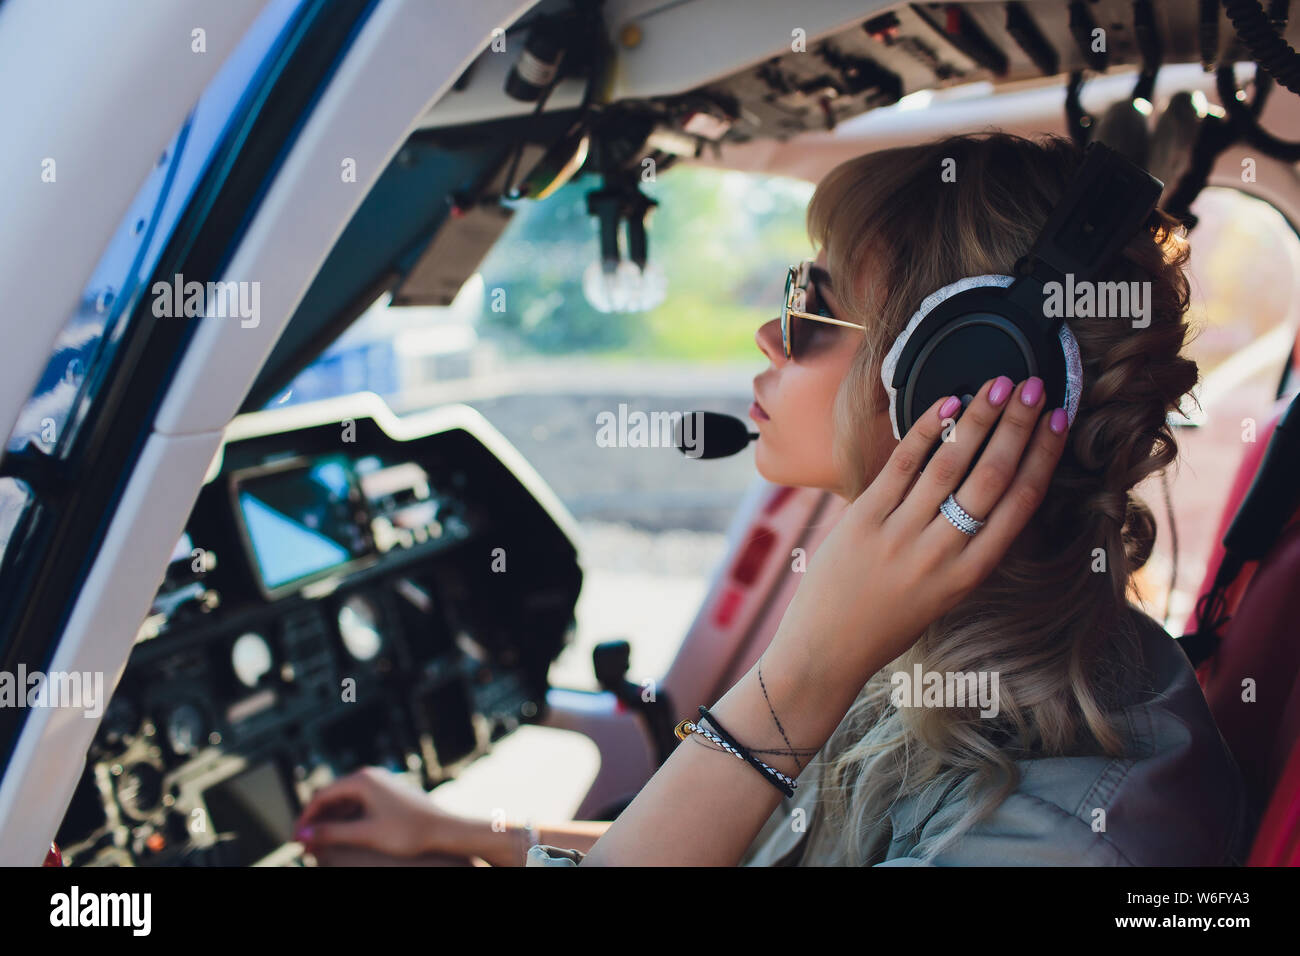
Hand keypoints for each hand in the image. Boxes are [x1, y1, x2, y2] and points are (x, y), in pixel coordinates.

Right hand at [294, 766, 467, 858]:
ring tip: (320, 841)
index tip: (296, 838)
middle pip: (331, 796)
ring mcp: (379, 783)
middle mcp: (370, 776)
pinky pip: (358, 803)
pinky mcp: (386, 793)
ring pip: (344, 800)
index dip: (305, 818)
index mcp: (362, 780)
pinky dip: (345, 817)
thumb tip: (304, 835)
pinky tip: (341, 833)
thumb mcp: (365, 834)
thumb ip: (332, 833)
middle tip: (304, 842)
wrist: (445, 829)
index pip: (321, 796)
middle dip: (316, 819)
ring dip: (330, 819)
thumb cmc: (409, 831)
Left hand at [774, 375, 1067, 683]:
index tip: (1059, 421)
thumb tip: (984, 488)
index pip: (1020, 503)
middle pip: (993, 476)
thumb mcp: (943, 595)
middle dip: (1019, 426)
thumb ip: (964, 549)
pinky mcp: (863, 520)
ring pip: (951, 464)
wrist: (826, 650)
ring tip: (999, 384)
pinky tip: (946, 404)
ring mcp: (901, 535)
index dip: (1044, 456)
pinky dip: (927, 430)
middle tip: (1036, 388)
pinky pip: (902, 464)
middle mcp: (942, 553)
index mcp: (970, 574)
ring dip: (980, 417)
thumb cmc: (885, 624)